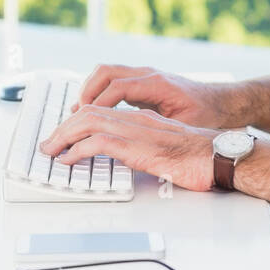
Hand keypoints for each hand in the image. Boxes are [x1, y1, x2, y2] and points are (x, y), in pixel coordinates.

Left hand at [40, 104, 215, 192]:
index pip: (102, 110)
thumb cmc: (202, 155)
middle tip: (49, 142)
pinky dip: (78, 150)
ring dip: (64, 135)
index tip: (65, 134)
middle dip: (64, 126)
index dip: (79, 120)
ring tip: (51, 150)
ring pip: (88, 121)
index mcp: (144, 116)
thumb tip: (133, 159)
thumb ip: (148, 147)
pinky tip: (69, 159)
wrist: (220, 155)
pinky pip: (98, 142)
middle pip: (89, 111)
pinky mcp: (138, 146)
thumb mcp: (168, 148)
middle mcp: (137, 118)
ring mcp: (137, 130)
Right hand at [70, 63, 234, 128]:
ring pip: (105, 73)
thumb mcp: (183, 126)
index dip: (98, 103)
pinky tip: (91, 112)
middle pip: (105, 72)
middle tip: (74, 116)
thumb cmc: (206, 114)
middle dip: (86, 92)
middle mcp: (148, 74)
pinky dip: (98, 93)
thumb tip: (135, 141)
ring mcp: (144, 76)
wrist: (222, 102)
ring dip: (89, 91)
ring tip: (76, 114)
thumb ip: (158, 130)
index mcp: (157, 84)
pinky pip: (112, 81)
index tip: (83, 120)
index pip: (117, 87)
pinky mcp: (142, 83)